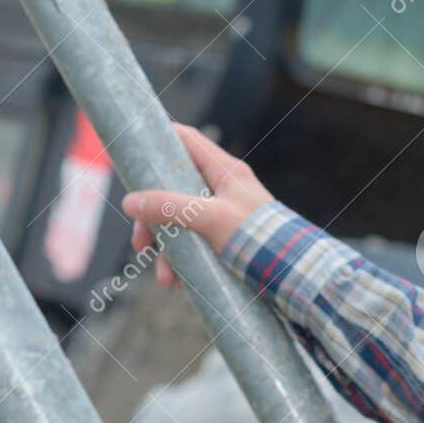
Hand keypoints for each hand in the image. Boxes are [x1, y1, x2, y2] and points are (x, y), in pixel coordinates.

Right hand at [121, 123, 273, 286]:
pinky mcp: (224, 239)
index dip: (158, 140)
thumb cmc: (259, 238)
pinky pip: (194, 244)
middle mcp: (222, 189)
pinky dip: (182, 262)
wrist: (293, 273)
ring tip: (165, 278)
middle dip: (153, 218)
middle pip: (173, 189)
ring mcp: (223, 214)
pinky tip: (178, 282)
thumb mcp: (211, 218)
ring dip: (167, 249)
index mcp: (224, 172)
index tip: (132, 150)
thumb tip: (130, 202)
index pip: (187, 141)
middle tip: (141, 243)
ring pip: (180, 222)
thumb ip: (171, 207)